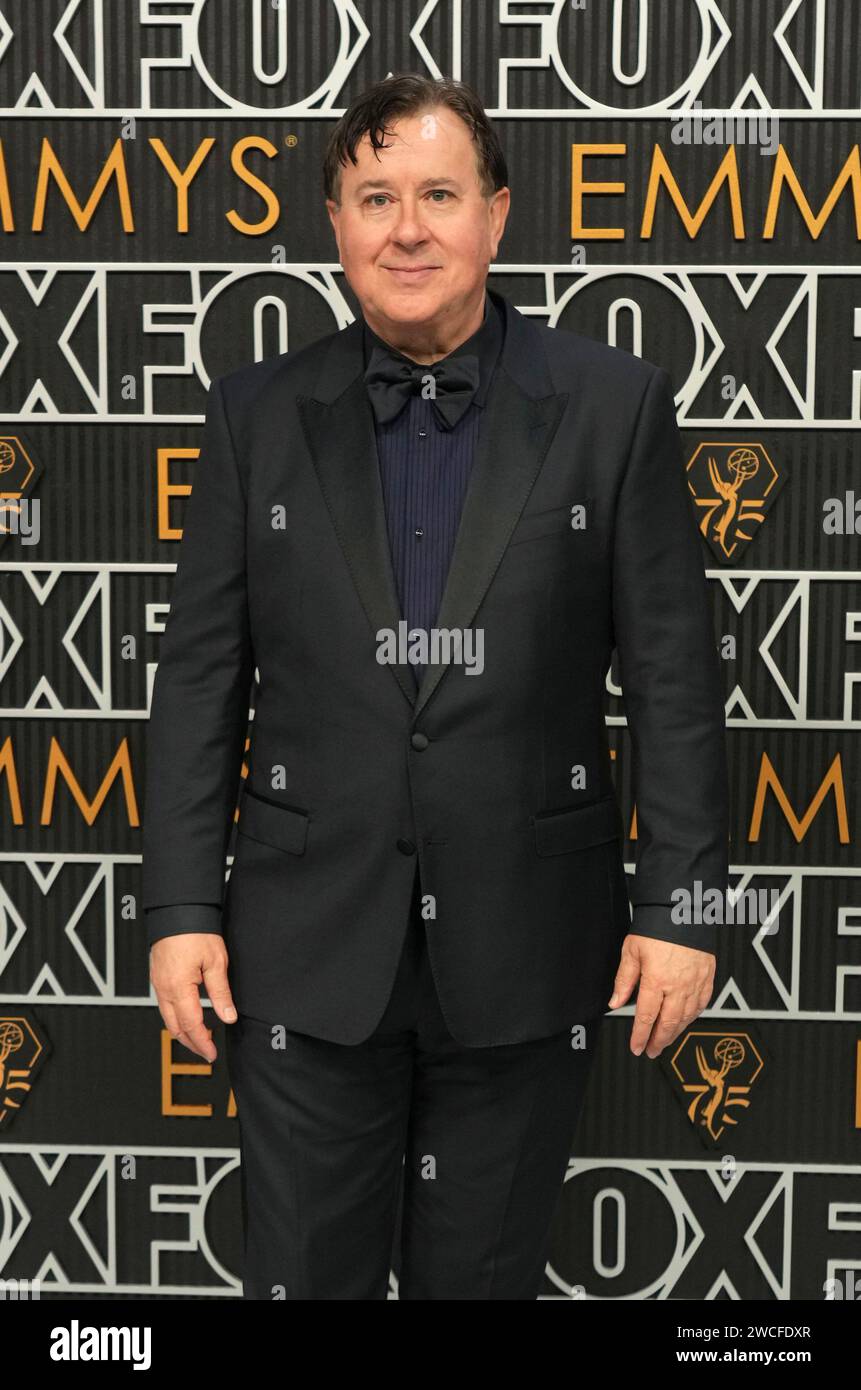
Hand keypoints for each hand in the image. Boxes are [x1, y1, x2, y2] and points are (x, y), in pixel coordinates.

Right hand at [150, 933, 236, 1061]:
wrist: (177, 911)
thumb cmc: (195, 931)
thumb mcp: (216, 962)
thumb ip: (221, 993)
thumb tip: (228, 1016)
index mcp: (179, 988)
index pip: (191, 1025)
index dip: (202, 1042)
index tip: (212, 1053)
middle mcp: (164, 989)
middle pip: (175, 1027)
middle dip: (191, 1043)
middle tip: (206, 1052)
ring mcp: (158, 984)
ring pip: (167, 1018)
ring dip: (182, 1032)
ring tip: (199, 1039)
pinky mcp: (158, 977)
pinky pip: (164, 1006)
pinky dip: (176, 1018)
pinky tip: (188, 1017)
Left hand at [607, 934, 714, 1058]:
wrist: (683, 910)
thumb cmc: (657, 927)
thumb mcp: (631, 951)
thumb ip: (624, 980)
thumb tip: (615, 1002)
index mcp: (656, 980)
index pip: (646, 1017)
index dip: (639, 1036)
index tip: (636, 1047)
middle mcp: (677, 986)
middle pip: (668, 1023)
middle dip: (658, 1041)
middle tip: (651, 1051)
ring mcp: (695, 983)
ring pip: (686, 1017)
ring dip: (675, 1033)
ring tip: (665, 1040)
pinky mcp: (707, 977)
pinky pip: (702, 1004)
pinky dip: (692, 1017)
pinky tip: (686, 1021)